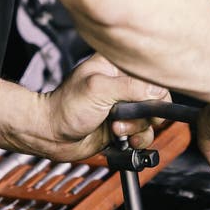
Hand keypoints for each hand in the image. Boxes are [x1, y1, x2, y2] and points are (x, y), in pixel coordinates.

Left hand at [43, 54, 170, 160]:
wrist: (52, 135)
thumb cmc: (65, 108)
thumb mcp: (98, 90)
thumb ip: (130, 88)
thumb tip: (158, 91)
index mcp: (117, 68)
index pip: (151, 76)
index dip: (154, 93)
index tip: (146, 106)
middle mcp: (123, 87)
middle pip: (153, 100)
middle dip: (143, 115)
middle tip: (123, 118)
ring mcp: (123, 109)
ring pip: (149, 121)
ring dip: (137, 130)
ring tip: (117, 130)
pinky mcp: (122, 128)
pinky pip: (142, 135)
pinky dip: (137, 141)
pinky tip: (123, 140)